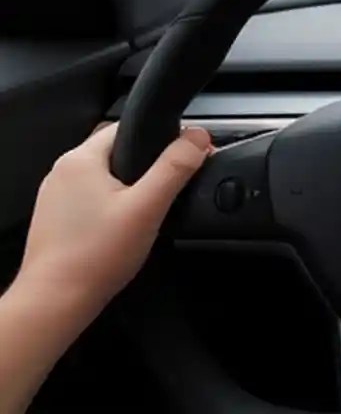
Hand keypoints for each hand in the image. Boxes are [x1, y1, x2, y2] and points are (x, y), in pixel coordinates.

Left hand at [16, 124, 211, 312]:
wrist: (57, 301)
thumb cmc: (95, 256)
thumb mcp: (148, 207)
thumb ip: (175, 168)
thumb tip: (198, 138)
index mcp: (80, 159)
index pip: (127, 127)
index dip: (161, 137)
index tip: (182, 156)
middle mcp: (62, 172)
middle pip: (116, 153)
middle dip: (145, 167)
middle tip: (164, 194)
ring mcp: (55, 197)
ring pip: (104, 178)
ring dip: (127, 189)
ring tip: (143, 216)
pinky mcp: (55, 218)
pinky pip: (91, 199)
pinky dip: (110, 208)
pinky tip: (120, 231)